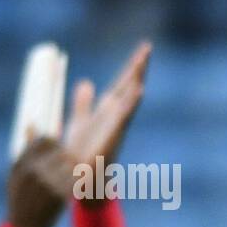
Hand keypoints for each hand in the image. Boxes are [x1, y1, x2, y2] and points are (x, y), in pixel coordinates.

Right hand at [6, 136, 74, 226]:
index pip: (46, 140)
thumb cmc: (19, 199)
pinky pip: (76, 181)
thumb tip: (30, 123)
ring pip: (72, 165)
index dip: (56, 143)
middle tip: (69, 165)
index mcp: (23, 162)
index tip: (58, 150)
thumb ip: (25, 148)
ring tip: (71, 177)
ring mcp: (48, 182)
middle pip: (62, 151)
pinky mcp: (60, 194)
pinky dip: (79, 182)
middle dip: (68, 156)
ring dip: (75, 169)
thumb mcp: (16, 173)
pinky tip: (77, 187)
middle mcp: (34, 170)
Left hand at [62, 41, 150, 204]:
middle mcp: (115, 116)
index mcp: (108, 111)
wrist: (81, 180)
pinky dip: (132, 102)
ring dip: (137, 79)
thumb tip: (86, 83)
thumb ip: (83, 103)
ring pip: (129, 97)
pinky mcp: (113, 136)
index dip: (130, 67)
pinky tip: (139, 89)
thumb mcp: (79, 122)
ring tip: (143, 60)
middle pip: (128, 86)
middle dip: (138, 67)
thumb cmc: (82, 154)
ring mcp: (116, 125)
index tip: (141, 50)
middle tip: (147, 46)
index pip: (121, 84)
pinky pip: (125, 116)